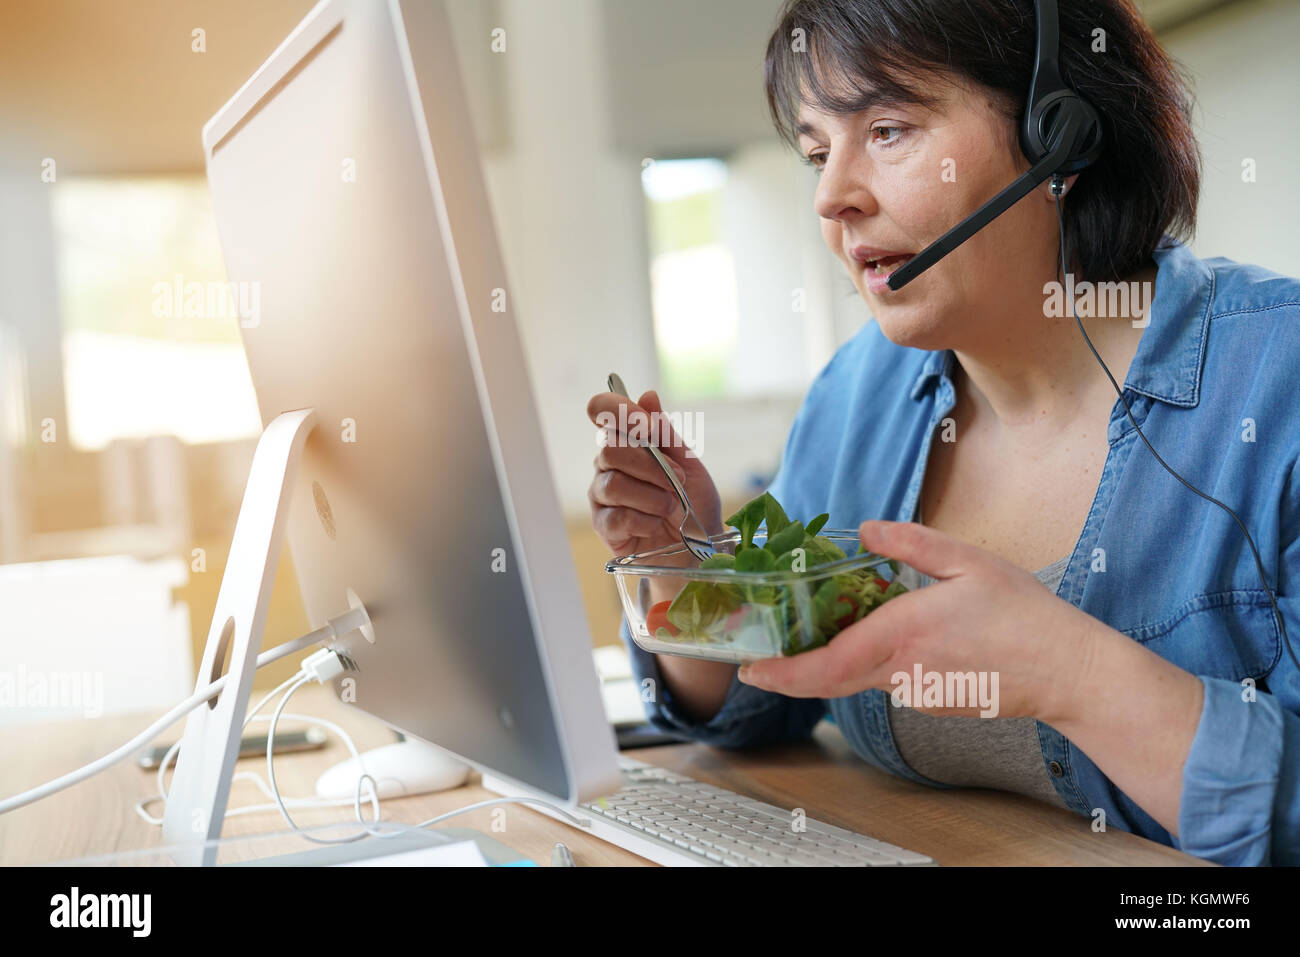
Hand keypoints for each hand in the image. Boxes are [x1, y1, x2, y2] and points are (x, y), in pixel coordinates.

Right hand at [585, 388, 722, 557]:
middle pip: (610, 449)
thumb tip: (647, 396)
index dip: (616, 409)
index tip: (645, 425)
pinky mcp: (603, 525)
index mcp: (628, 441)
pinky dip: (645, 520)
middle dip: (651, 467)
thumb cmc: (693, 505)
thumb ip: (666, 435)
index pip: (605, 410)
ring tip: (671, 508)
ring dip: (652, 497)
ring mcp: (602, 494)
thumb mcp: (690, 465)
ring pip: (613, 484)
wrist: (698, 549)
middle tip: (677, 481)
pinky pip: (617, 516)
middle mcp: (608, 464)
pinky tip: (656, 525)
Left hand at [736, 520, 1102, 722]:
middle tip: (761, 655)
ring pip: (858, 678)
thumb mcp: (968, 561)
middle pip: (829, 680)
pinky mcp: (931, 702)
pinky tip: (883, 635)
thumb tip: (864, 530)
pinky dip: (871, 662)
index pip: (826, 664)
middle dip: (789, 671)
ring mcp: (917, 692)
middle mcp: (902, 671)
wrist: (1068, 671)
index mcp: (904, 634)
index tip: (751, 669)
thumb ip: (911, 544)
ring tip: (821, 624)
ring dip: (833, 659)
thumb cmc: (1024, 615)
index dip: (783, 672)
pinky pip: (887, 681)